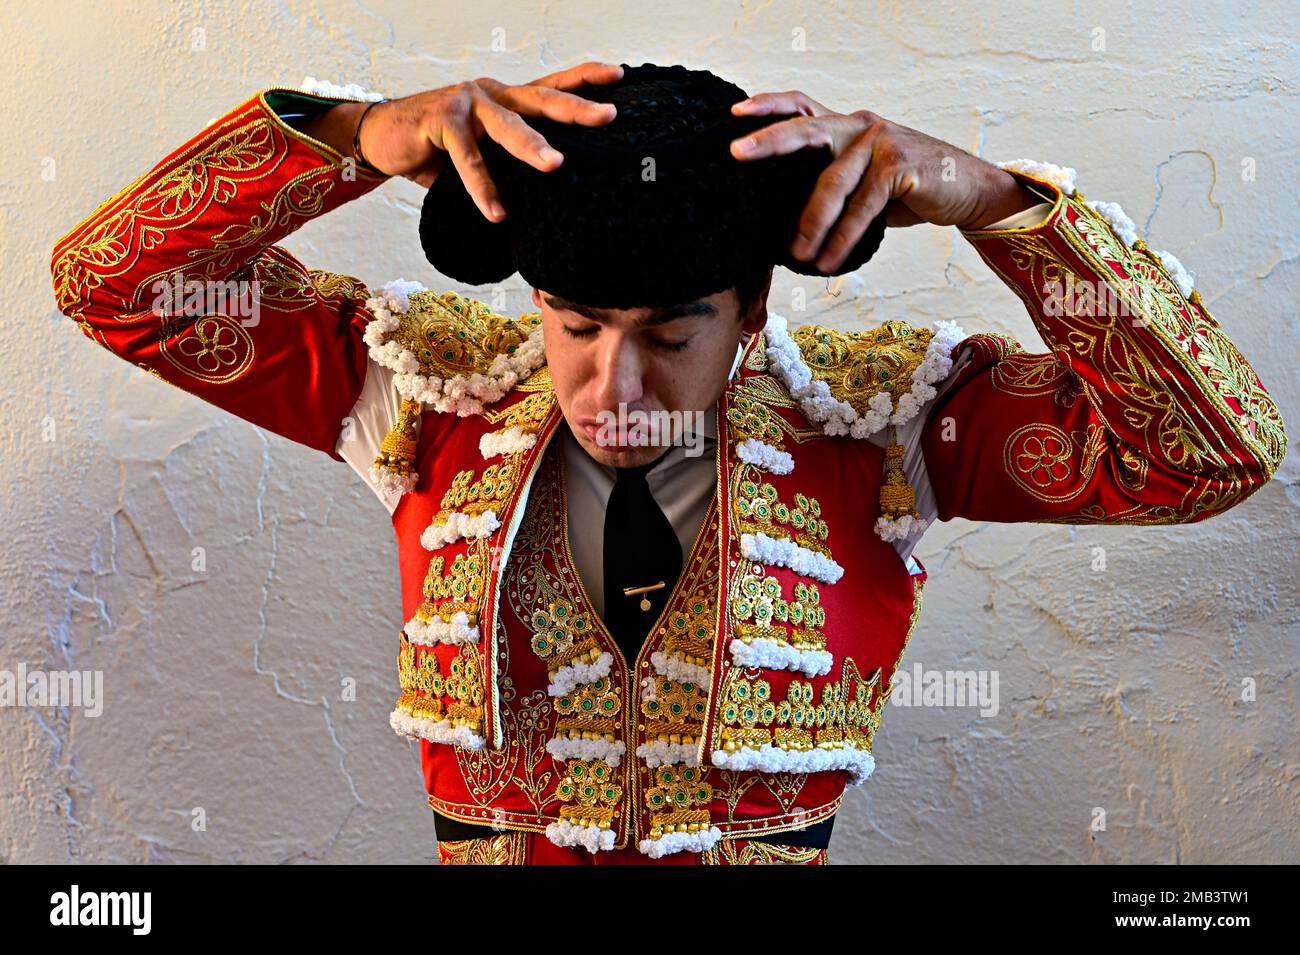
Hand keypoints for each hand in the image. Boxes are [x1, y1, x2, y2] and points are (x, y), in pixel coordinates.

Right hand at [360, 61, 624, 216]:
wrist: (384, 138)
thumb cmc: (438, 148)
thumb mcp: (482, 152)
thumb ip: (509, 164)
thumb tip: (549, 200)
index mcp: (506, 99)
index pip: (551, 86)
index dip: (584, 78)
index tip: (619, 75)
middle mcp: (491, 93)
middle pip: (541, 99)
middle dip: (577, 108)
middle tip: (608, 116)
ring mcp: (467, 103)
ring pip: (507, 125)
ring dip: (532, 146)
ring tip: (556, 165)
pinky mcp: (441, 120)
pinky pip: (467, 157)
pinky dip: (482, 187)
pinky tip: (496, 211)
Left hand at [729, 91, 1037, 270]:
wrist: (967, 190)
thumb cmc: (909, 190)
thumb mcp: (865, 184)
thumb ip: (832, 187)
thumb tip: (787, 225)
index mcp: (846, 127)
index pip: (802, 107)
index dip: (769, 108)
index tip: (735, 115)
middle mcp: (860, 126)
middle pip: (807, 129)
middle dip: (769, 142)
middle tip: (736, 154)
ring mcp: (881, 142)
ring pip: (832, 183)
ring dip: (810, 224)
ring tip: (797, 255)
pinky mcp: (900, 165)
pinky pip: (862, 206)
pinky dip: (843, 237)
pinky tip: (830, 260)